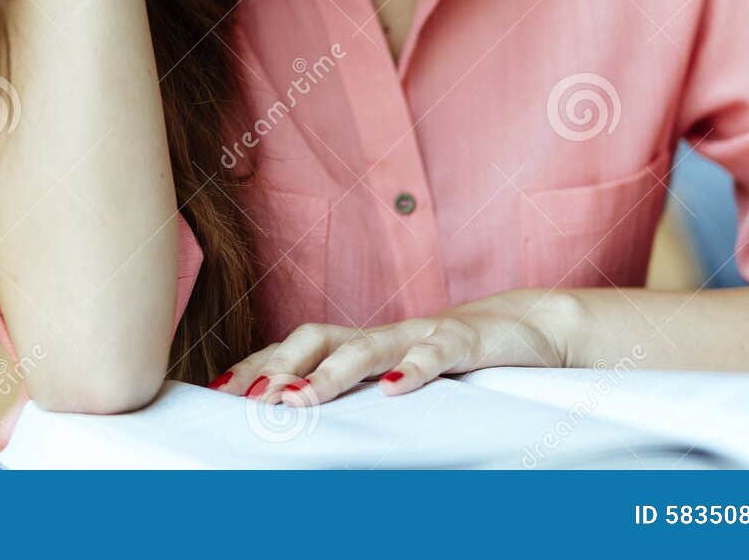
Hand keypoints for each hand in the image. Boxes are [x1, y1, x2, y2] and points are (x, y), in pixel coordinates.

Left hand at [209, 290, 577, 405]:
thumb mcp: (396, 377)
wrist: (527, 323)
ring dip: (329, 374)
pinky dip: (413, 369)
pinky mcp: (462, 342)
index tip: (220, 392)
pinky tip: (395, 390)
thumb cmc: (449, 356)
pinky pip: (435, 353)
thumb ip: (355, 393)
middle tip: (253, 401)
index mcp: (359, 344)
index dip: (257, 365)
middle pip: (317, 337)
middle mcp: (380, 335)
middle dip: (280, 367)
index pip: (295, 348)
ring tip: (299, 400)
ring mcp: (419, 334)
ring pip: (366, 347)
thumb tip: (298, 424)